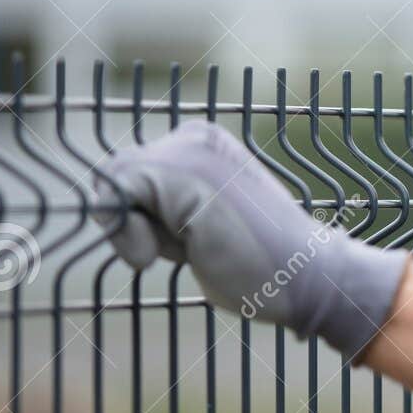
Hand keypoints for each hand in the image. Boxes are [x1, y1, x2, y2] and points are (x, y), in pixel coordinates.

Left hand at [91, 121, 408, 358]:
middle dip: (138, 220)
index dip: (143, 215)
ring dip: (137, 230)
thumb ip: (162, 206)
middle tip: (193, 242)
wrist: (308, 275)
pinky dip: (128, 234)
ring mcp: (189, 150)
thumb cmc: (259, 263)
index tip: (191, 237)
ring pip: (113, 184)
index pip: (133, 171)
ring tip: (192, 243)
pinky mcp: (182, 173)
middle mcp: (195, 137)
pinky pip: (116, 195)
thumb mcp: (199, 223)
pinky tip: (170, 252)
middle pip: (117, 175)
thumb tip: (104, 205)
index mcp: (205, 144)